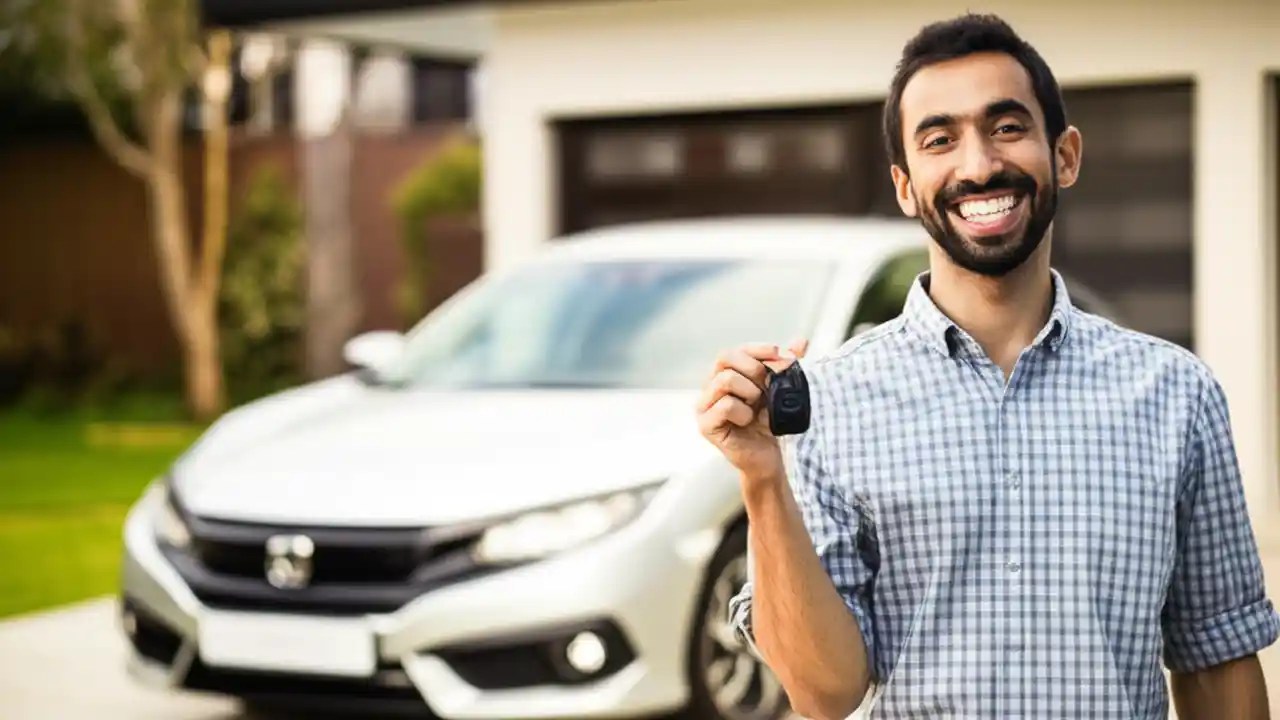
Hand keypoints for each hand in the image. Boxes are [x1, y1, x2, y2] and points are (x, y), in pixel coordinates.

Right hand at [696, 338, 808, 481]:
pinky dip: (744, 412)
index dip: (759, 349)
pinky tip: (748, 421)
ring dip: (750, 392)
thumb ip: (785, 366)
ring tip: (757, 406)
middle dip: (755, 369)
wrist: (767, 457)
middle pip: (725, 357)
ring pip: (725, 380)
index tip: (783, 355)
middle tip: (769, 387)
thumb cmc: (769, 423)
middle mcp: (709, 387)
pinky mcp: (706, 425)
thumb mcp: (779, 390)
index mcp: (723, 375)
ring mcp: (704, 406)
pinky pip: (726, 406)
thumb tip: (800, 340)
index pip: (735, 350)